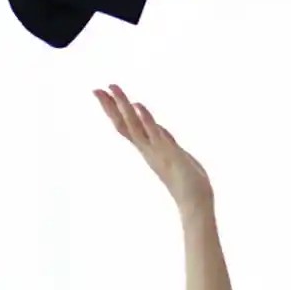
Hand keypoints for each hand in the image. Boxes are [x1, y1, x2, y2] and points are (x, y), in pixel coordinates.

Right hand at [93, 84, 213, 213]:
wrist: (194, 201)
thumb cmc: (188, 180)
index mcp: (148, 148)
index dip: (114, 111)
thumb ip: (165, 139)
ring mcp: (155, 150)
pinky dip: (146, 118)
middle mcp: (147, 149)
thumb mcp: (175, 152)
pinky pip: (153, 132)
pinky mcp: (168, 152)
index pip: (126, 126)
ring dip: (123, 106)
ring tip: (112, 88)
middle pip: (122, 124)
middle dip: (110, 106)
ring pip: (133, 125)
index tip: (104, 94)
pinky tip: (138, 104)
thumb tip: (159, 126)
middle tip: (95, 89)